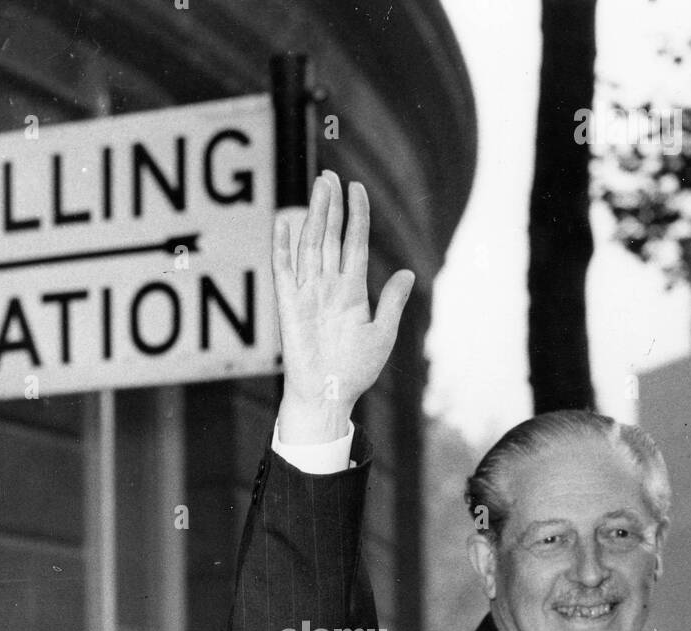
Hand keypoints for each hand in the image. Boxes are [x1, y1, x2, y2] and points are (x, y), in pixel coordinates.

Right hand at [274, 172, 414, 443]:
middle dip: (332, 206)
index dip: (357, 215)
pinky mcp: (289, 305)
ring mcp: (308, 293)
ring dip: (314, 215)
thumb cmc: (355, 370)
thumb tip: (408, 274)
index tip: (357, 188)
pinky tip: (284, 221)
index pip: (354, 242)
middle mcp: (329, 286)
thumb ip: (392, 302)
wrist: (329, 396)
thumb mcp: (382, 334)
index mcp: (352, 290)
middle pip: (330, 236)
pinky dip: (282, 246)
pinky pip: (283, 270)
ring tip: (319, 186)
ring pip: (311, 244)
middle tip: (331, 175)